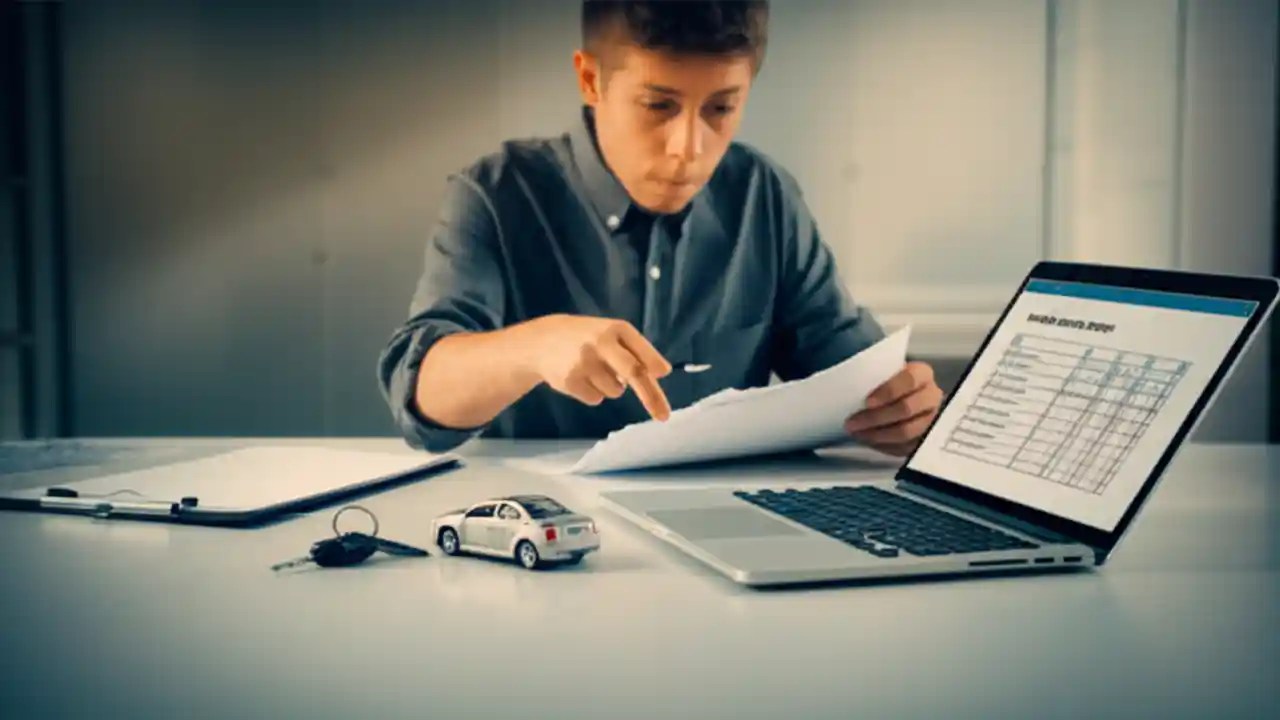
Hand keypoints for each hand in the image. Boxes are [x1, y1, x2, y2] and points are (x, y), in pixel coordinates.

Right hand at [526, 314, 673, 419]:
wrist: (543, 341)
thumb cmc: (589, 339)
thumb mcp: (611, 334)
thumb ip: (636, 351)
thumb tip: (662, 372)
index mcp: (615, 329)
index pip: (638, 349)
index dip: (652, 362)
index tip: (663, 374)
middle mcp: (600, 343)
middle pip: (633, 372)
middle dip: (651, 397)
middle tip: (664, 416)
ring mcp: (584, 362)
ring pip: (615, 391)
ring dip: (612, 387)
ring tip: (595, 370)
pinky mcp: (570, 380)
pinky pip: (596, 399)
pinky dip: (594, 393)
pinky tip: (581, 377)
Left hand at [844, 361, 942, 455]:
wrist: (905, 396)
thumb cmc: (889, 382)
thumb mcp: (883, 372)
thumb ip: (873, 378)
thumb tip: (849, 389)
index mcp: (922, 374)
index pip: (909, 380)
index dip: (888, 391)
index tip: (867, 402)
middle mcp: (932, 396)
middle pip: (906, 409)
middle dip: (876, 418)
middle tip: (852, 423)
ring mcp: (932, 419)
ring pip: (907, 432)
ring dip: (877, 435)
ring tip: (857, 434)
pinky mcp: (927, 439)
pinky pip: (906, 447)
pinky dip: (884, 446)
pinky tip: (867, 441)